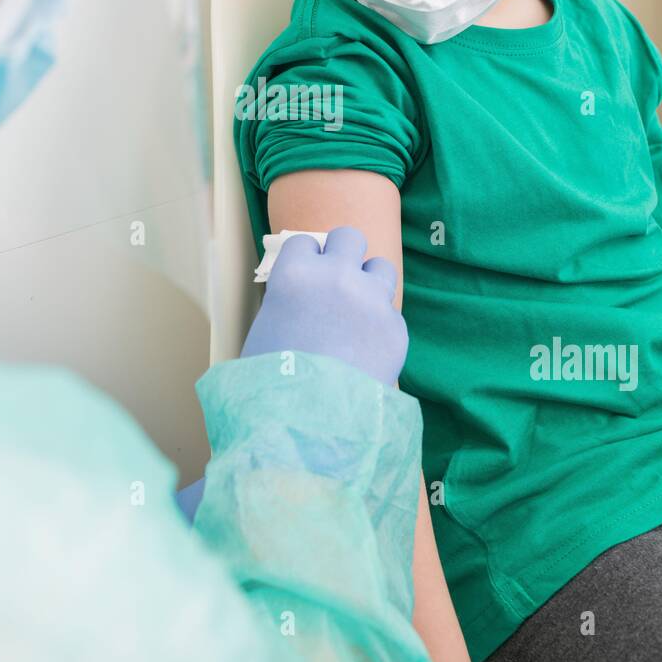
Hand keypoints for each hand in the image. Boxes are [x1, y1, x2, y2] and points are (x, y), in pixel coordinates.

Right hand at [241, 226, 407, 387]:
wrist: (309, 424)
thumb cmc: (270, 383)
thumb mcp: (264, 331)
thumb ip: (287, 304)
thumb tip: (299, 302)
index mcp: (295, 274)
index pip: (305, 241)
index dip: (304, 261)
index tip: (305, 279)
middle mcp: (337, 276)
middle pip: (350, 237)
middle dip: (344, 255)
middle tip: (337, 283)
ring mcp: (371, 300)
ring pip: (381, 267)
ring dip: (370, 283)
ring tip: (358, 313)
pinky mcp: (396, 329)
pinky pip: (391, 314)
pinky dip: (381, 327)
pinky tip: (367, 352)